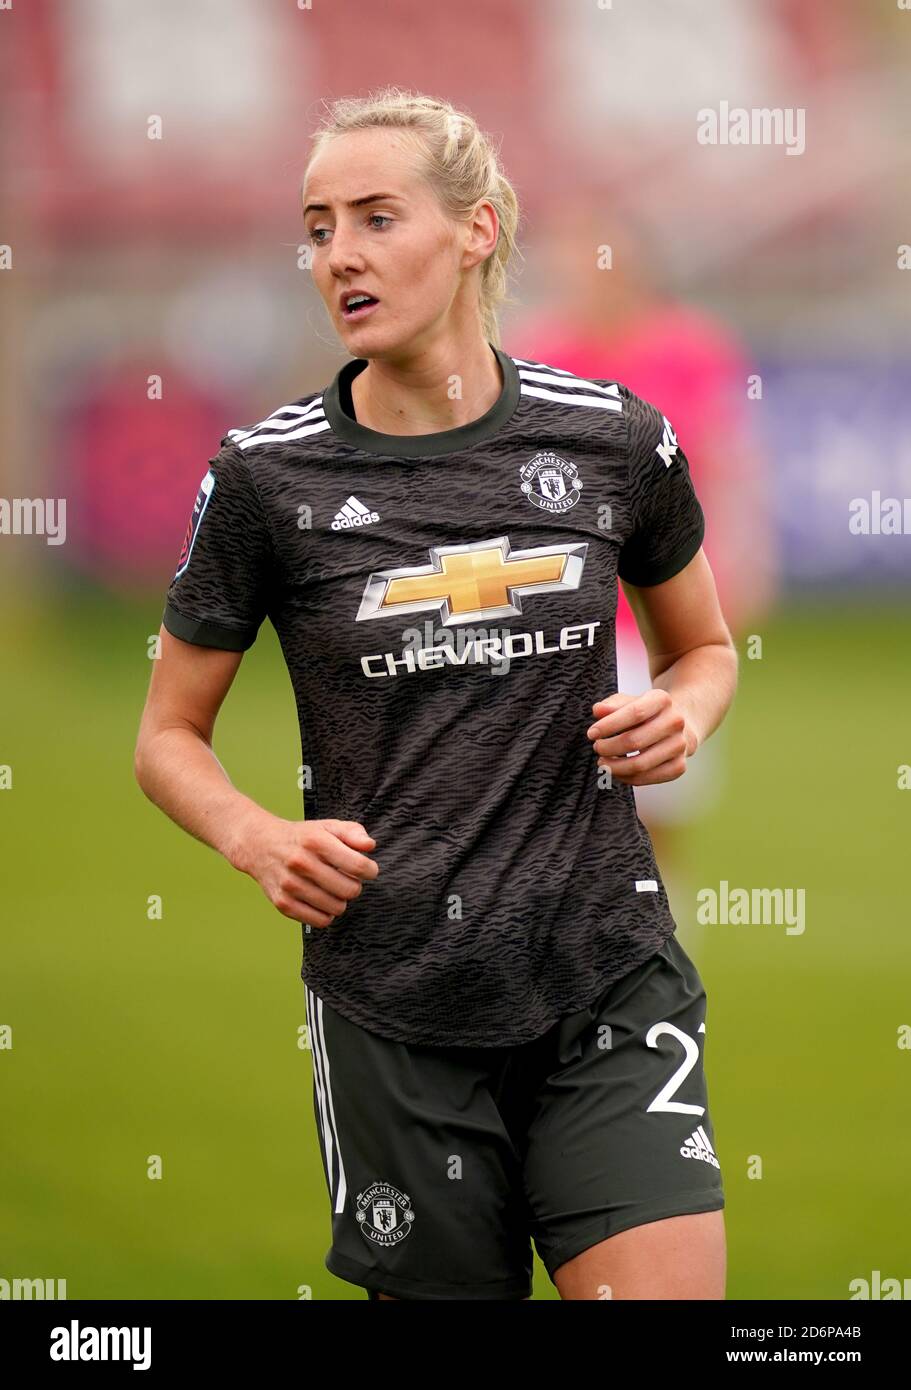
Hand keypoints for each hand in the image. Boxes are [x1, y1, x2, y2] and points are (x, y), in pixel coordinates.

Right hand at [231, 812, 378, 927]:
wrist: (260, 845)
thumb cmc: (302, 838)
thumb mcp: (328, 827)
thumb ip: (353, 833)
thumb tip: (370, 846)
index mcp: (316, 842)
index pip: (359, 866)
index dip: (370, 870)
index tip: (367, 869)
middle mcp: (302, 863)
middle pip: (350, 890)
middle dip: (355, 885)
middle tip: (346, 879)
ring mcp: (290, 885)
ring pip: (337, 908)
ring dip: (340, 900)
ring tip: (332, 889)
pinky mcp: (283, 903)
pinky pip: (320, 921)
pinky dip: (326, 913)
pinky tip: (322, 900)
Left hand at [586, 689, 697, 785]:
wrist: (676, 727)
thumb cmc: (645, 713)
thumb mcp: (629, 702)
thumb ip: (612, 705)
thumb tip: (598, 711)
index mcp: (662, 700)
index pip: (635, 713)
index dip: (609, 725)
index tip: (591, 734)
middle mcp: (676, 722)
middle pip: (634, 741)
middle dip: (608, 748)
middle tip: (597, 748)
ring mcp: (680, 746)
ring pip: (640, 764)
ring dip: (614, 767)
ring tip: (602, 762)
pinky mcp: (678, 767)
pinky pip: (647, 778)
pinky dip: (626, 778)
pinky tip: (616, 771)